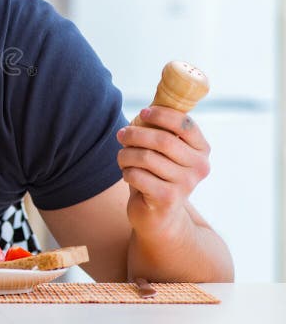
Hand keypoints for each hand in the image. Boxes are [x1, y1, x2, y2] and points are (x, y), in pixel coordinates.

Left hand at [116, 106, 210, 237]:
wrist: (158, 215)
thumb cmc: (157, 173)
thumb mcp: (163, 150)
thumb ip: (161, 128)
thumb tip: (148, 108)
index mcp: (201, 149)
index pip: (185, 124)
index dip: (162, 114)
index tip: (142, 112)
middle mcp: (199, 167)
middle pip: (162, 140)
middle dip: (135, 134)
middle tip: (121, 135)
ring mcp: (186, 184)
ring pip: (146, 157)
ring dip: (126, 154)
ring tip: (122, 158)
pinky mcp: (168, 199)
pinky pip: (137, 175)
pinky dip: (126, 172)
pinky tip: (128, 175)